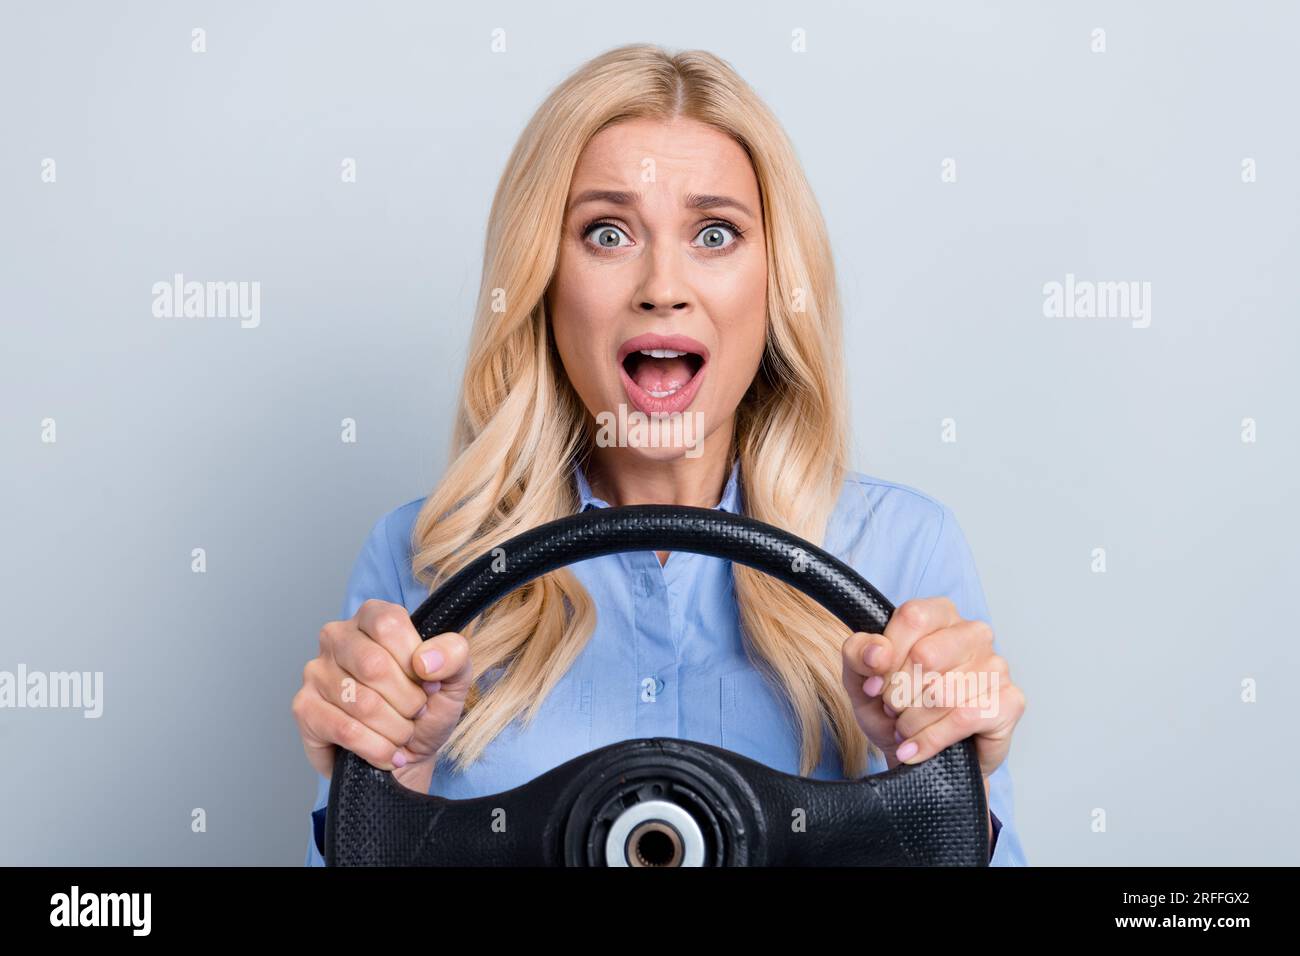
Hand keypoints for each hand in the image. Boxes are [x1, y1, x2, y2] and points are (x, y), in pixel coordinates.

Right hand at [291, 598, 472, 792]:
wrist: (408, 756)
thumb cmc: (426, 709)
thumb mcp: (454, 678)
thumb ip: (454, 655)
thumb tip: (426, 661)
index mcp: (372, 617)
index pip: (389, 625)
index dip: (415, 662)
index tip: (428, 683)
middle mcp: (337, 636)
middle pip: (374, 666)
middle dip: (407, 701)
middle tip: (415, 713)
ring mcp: (315, 671)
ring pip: (361, 702)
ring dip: (395, 729)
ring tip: (401, 733)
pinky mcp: (304, 708)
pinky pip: (345, 730)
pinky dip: (376, 747)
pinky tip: (385, 751)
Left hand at [840, 596, 1024, 779]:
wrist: (919, 762)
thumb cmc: (893, 712)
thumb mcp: (861, 679)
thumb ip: (858, 654)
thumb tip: (877, 652)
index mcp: (940, 614)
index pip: (912, 618)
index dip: (887, 656)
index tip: (874, 684)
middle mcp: (973, 633)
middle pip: (925, 655)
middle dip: (898, 692)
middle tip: (893, 710)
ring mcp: (996, 666)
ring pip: (942, 692)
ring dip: (911, 721)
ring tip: (904, 729)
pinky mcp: (1010, 701)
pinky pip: (963, 718)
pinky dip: (931, 739)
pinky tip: (916, 749)